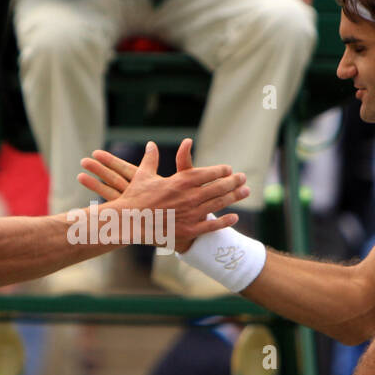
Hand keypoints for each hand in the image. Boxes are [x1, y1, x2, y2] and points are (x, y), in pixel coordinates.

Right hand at [79, 138, 248, 250]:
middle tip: (244, 179)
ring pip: (218, 204)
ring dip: (234, 197)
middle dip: (233, 182)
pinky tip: (234, 217)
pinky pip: (212, 225)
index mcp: (181, 180)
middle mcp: (190, 196)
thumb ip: (150, 159)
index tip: (228, 170)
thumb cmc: (134, 197)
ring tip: (245, 192)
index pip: (207, 173)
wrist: (128, 221)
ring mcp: (191, 214)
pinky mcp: (189, 230)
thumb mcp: (143, 175)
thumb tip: (150, 144)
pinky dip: (225, 221)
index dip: (220, 171)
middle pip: (218, 187)